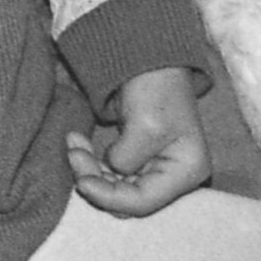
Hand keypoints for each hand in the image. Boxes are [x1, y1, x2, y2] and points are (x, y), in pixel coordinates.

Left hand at [70, 66, 212, 216]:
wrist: (149, 58)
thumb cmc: (157, 88)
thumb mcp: (146, 124)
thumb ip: (128, 158)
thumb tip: (112, 169)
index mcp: (187, 170)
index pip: (144, 202)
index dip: (110, 198)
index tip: (81, 182)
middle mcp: (174, 176)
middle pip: (127, 197)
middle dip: (96, 180)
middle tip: (73, 152)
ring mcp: (155, 168)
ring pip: (114, 187)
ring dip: (89, 169)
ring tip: (73, 143)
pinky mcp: (138, 159)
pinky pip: (110, 172)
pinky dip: (92, 161)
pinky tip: (77, 142)